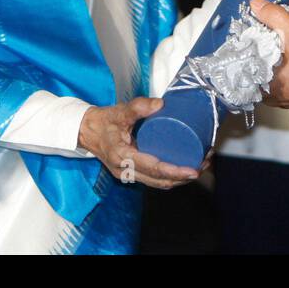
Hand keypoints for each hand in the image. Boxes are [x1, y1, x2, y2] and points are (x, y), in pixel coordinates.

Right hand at [78, 97, 204, 189]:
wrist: (85, 130)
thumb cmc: (103, 121)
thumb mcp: (119, 112)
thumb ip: (138, 107)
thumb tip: (161, 104)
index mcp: (123, 157)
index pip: (153, 169)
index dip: (174, 171)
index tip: (192, 170)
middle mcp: (126, 170)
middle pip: (159, 181)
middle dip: (183, 177)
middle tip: (202, 165)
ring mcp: (128, 174)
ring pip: (158, 183)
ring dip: (178, 179)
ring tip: (198, 167)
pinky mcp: (132, 172)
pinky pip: (153, 179)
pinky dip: (169, 177)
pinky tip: (182, 168)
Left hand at [248, 0, 288, 111]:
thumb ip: (273, 16)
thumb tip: (256, 4)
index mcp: (262, 84)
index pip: (239, 61)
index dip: (239, 42)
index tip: (239, 29)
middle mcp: (269, 95)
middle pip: (251, 65)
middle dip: (253, 46)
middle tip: (254, 30)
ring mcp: (282, 97)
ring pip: (266, 70)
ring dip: (267, 54)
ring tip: (268, 37)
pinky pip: (279, 76)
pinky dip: (279, 63)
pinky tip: (285, 51)